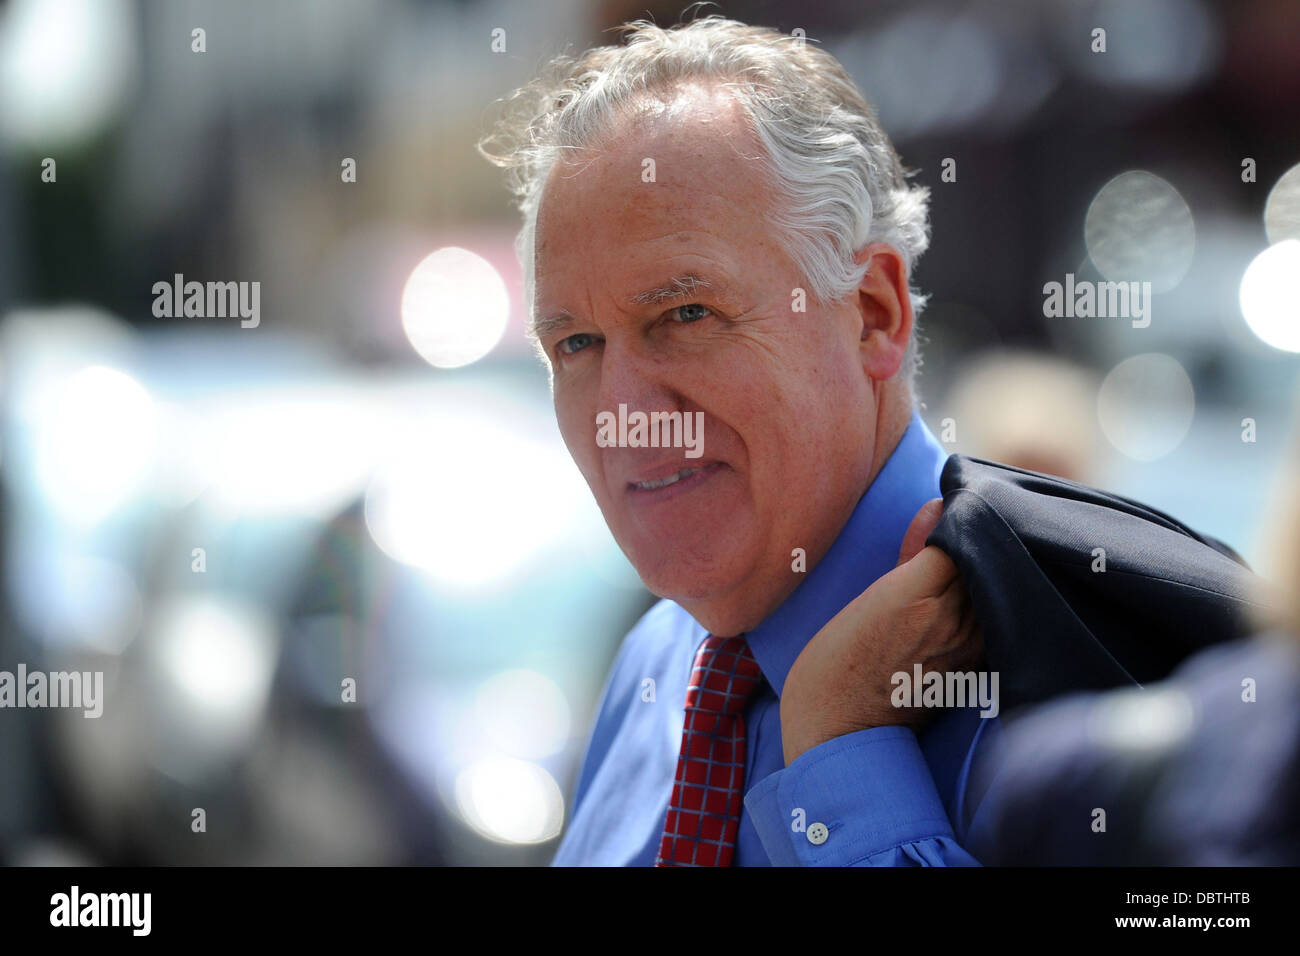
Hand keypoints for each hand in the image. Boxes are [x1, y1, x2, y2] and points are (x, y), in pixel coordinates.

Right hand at [779, 498, 982, 764]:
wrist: (841, 736)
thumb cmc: (836, 667)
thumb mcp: (864, 601)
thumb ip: (911, 553)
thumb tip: (938, 507)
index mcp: (916, 594)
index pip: (959, 531)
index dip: (956, 512)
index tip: (950, 500)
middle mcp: (952, 618)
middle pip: (982, 555)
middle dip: (975, 534)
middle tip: (959, 519)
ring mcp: (968, 645)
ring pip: (991, 585)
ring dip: (983, 565)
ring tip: (961, 554)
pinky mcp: (974, 667)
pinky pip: (990, 617)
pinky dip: (985, 598)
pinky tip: (968, 594)